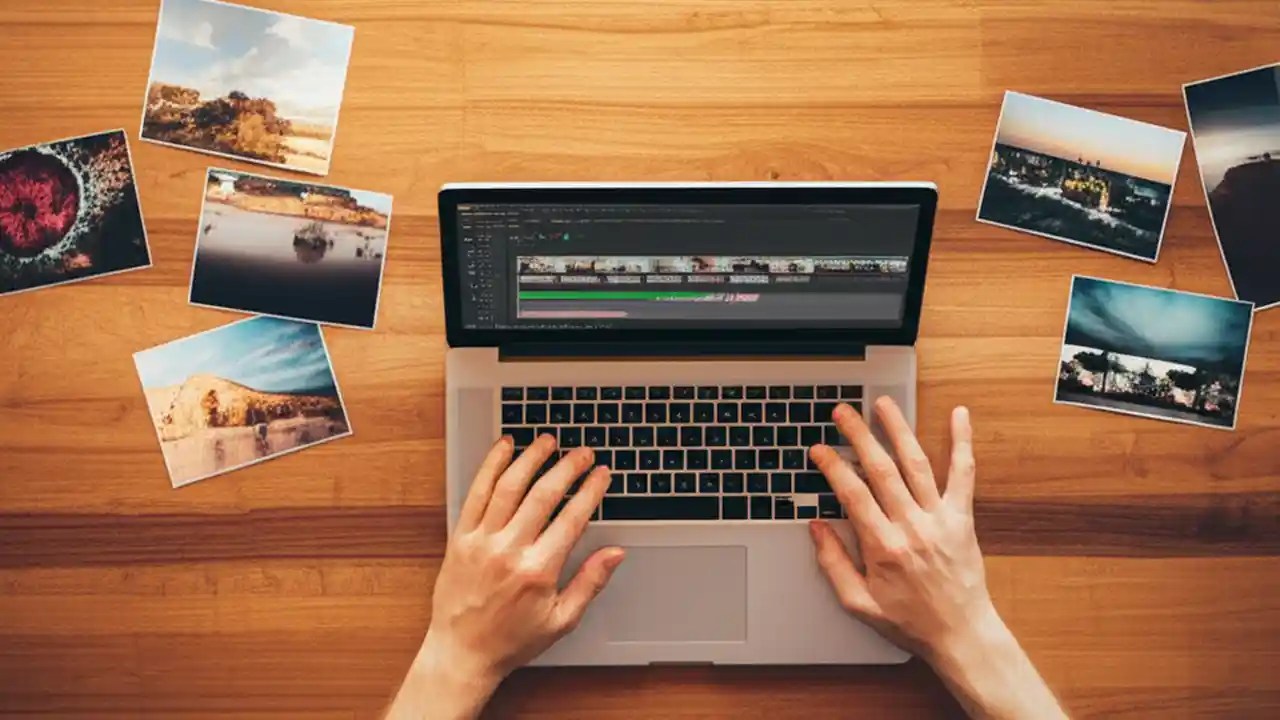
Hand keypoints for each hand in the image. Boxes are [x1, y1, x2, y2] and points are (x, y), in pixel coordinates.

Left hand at [386, 435, 623, 719]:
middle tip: (582, 453)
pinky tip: (504, 449)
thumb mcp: (561, 620)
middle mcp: (509, 551)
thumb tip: (615, 554)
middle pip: (544, 495)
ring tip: (548, 442)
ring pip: (509, 487)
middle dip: (568, 468)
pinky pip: (476, 493)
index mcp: (538, 571)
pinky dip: (491, 467)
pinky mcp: (460, 538)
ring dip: (531, 459)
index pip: (572, 518)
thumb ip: (590, 582)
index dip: (591, 491)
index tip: (601, 475)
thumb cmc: (512, 640)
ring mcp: (482, 541)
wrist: (461, 652)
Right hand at [808, 398, 1066, 718]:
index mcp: (883, 547)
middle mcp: (911, 527)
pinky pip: (963, 475)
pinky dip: (962, 443)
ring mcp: (938, 519)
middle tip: (843, 412)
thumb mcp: (859, 603)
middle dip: (858, 436)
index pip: (851, 494)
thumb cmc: (910, 621)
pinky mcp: (961, 519)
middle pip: (880, 470)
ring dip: (898, 430)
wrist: (961, 634)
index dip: (832, 467)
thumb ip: (833, 563)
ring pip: (915, 464)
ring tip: (883, 404)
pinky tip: (960, 416)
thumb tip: (816, 528)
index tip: (818, 449)